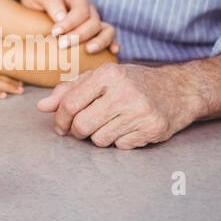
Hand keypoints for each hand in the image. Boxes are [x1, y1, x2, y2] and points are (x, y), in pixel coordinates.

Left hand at [19, 0, 118, 54]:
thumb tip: (62, 17)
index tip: (55, 32)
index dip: (70, 22)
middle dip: (79, 35)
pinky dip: (112, 44)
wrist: (36, 6)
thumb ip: (49, 2)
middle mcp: (89, 8)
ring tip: (89, 50)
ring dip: (100, 41)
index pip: (81, 10)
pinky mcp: (94, 33)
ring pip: (107, 30)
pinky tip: (112, 52)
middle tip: (62, 45)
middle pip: (93, 22)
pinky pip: (109, 37)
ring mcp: (94, 21)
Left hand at [36, 62, 196, 148]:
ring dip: (99, 136)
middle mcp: (124, 92)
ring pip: (100, 139)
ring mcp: (140, 112)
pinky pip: (120, 146)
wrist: (179, 90)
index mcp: (108, 74)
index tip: (60, 126)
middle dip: (77, 131)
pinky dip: (119, 140)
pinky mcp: (153, 129)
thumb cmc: (133, 82)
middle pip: (82, 125)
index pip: (70, 103)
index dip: (60, 118)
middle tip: (81, 129)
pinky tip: (128, 127)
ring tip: (110, 123)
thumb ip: (69, 90)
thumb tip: (41, 106)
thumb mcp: (101, 77)